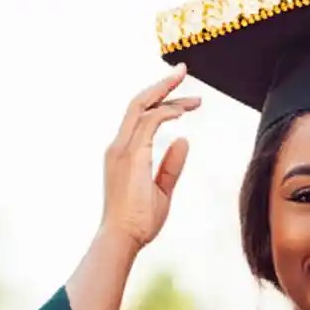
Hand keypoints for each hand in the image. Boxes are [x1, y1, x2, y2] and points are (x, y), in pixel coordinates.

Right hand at [101, 63, 200, 247]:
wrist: (122, 238)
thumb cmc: (138, 222)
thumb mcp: (162, 190)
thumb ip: (171, 165)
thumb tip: (184, 141)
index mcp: (124, 153)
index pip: (141, 117)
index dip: (162, 101)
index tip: (184, 96)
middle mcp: (119, 146)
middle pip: (138, 103)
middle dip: (161, 85)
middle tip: (183, 70)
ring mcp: (121, 149)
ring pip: (142, 107)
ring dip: (167, 94)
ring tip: (191, 89)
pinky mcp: (130, 155)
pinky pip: (148, 123)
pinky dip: (166, 112)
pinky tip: (184, 110)